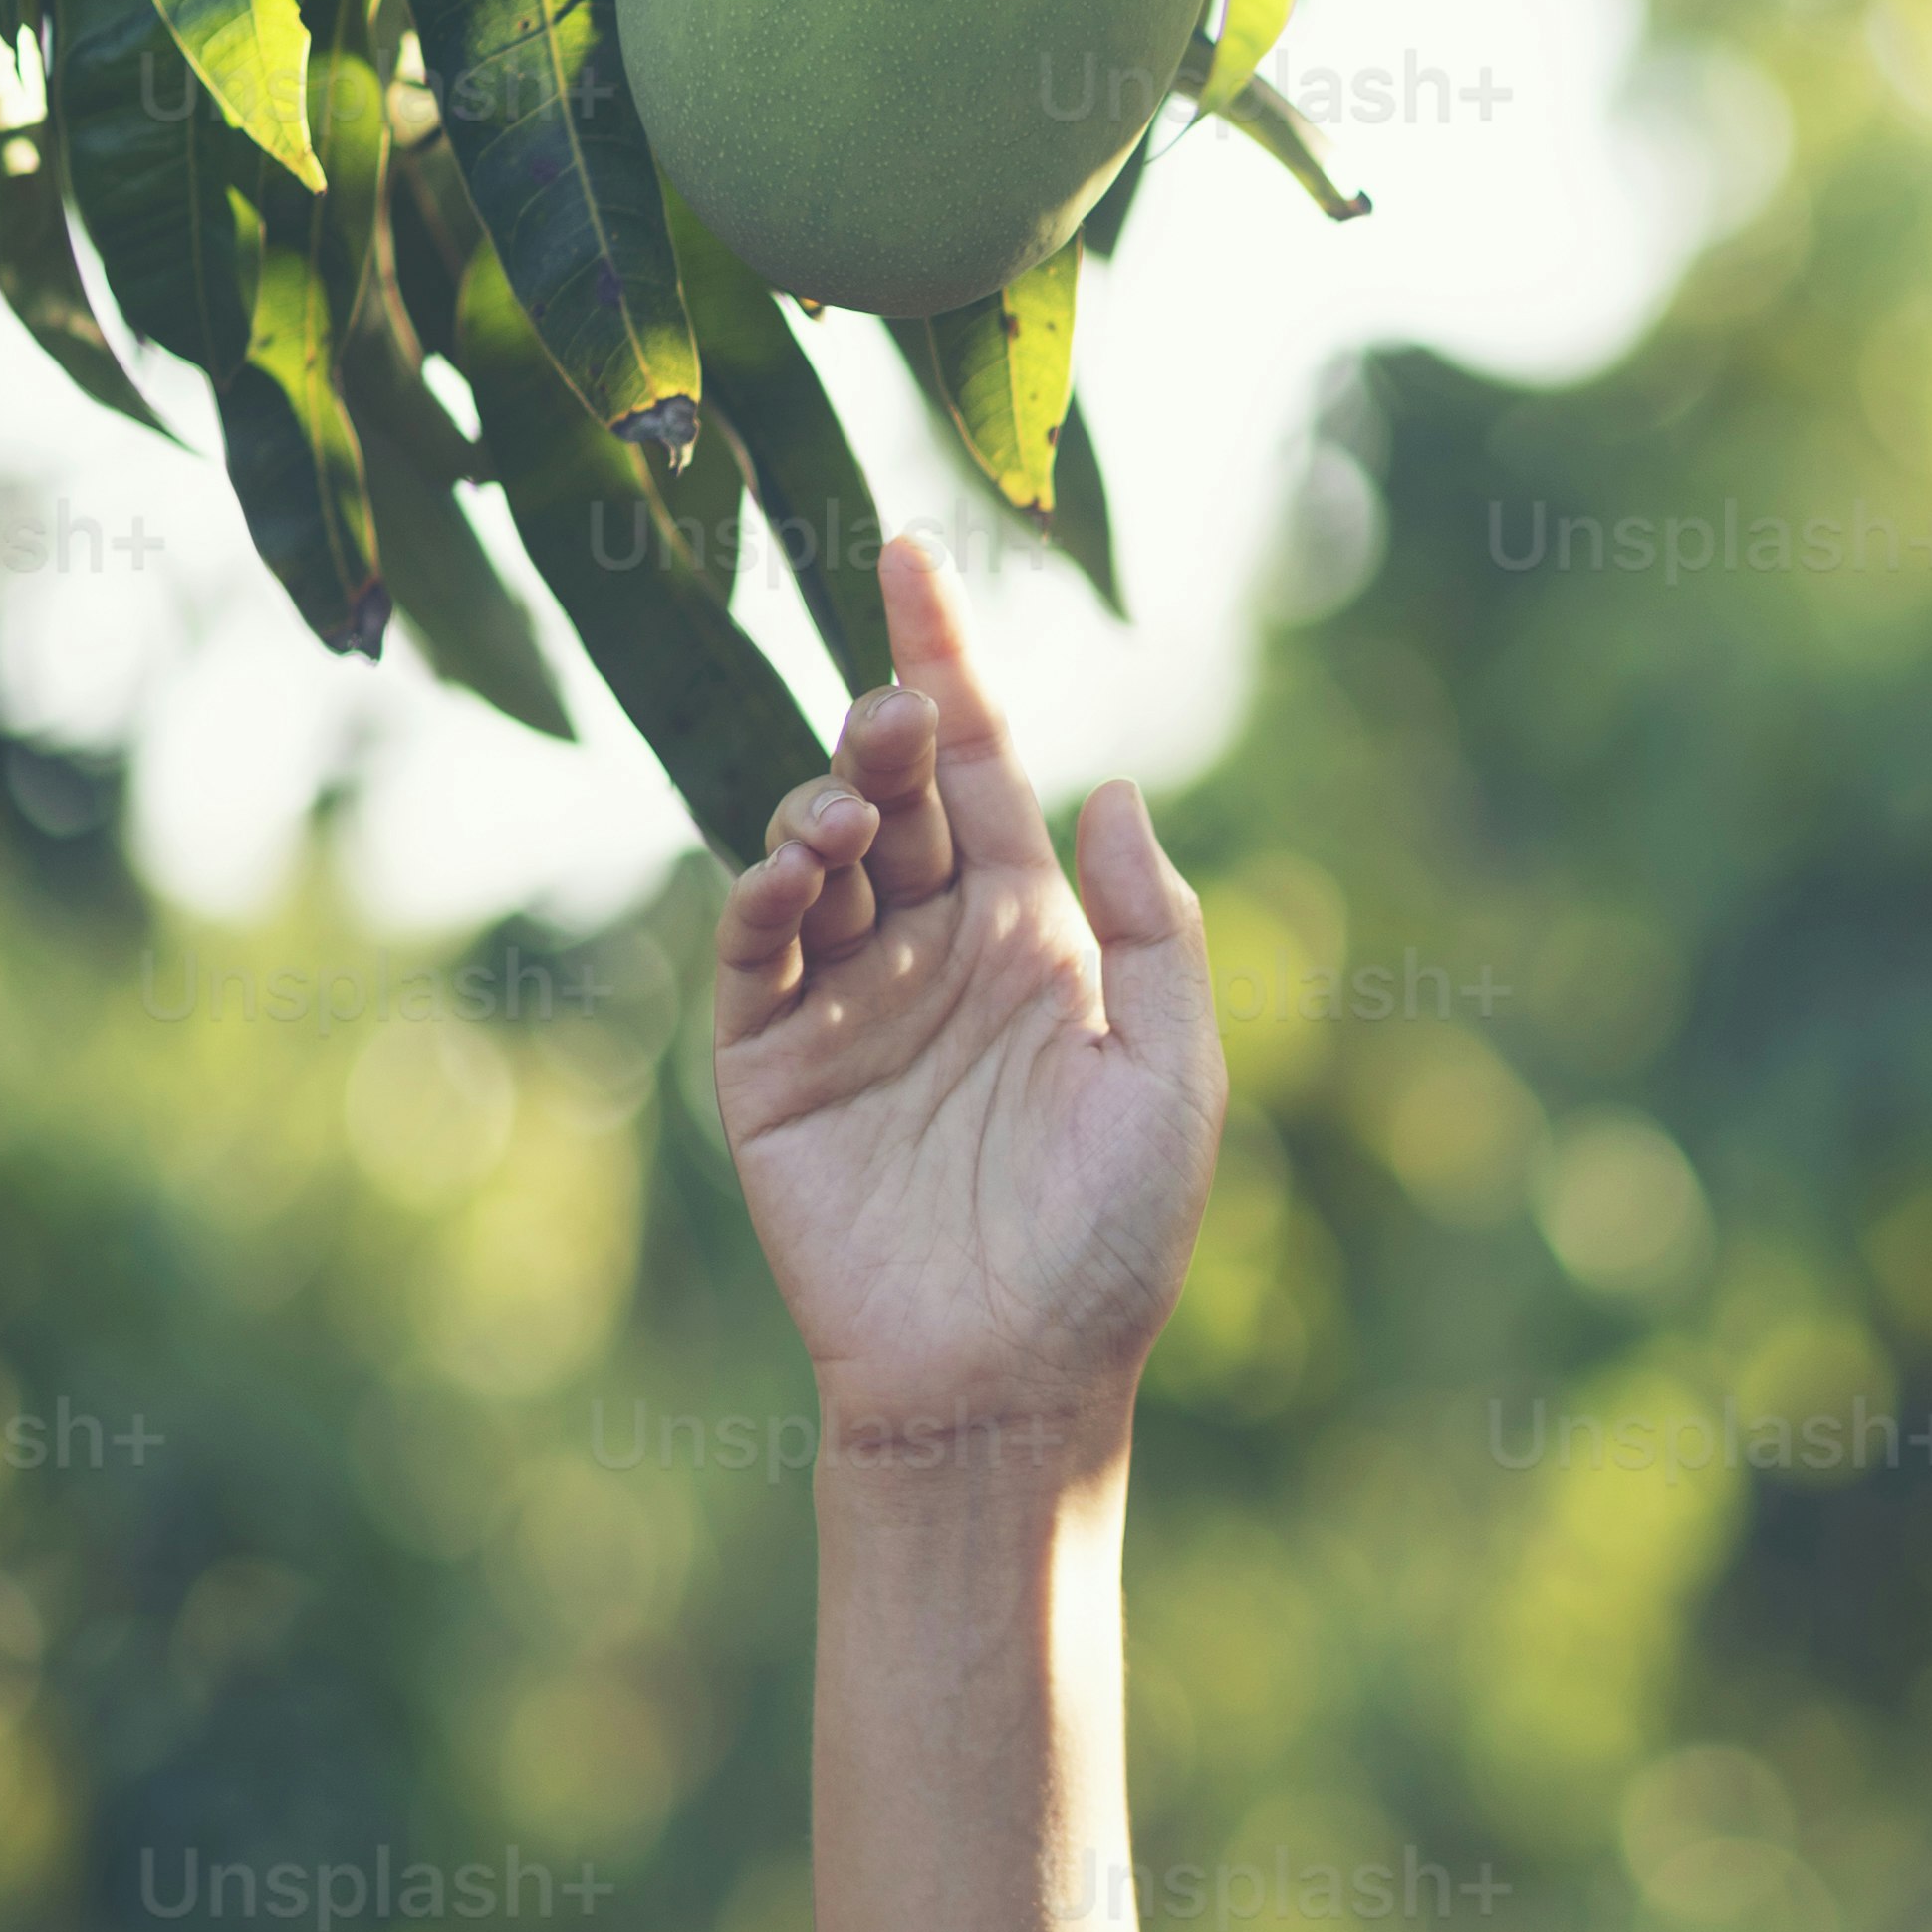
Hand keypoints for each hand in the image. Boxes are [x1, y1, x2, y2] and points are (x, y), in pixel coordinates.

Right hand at [710, 528, 1223, 1451]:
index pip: (983, 768)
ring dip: (828, 804)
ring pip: (816, 850)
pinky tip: (801, 871)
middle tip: (897, 712)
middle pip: (896, 788)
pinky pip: (756, 949)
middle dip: (888, 725)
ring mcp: (846, 1001)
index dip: (946, 660)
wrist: (1009, 1379)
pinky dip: (766, 891)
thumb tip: (1116, 787)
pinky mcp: (771, 1066)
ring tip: (857, 816)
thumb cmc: (1112, 1243)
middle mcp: (933, 950)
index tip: (910, 553)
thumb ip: (1154, 930)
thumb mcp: (1175, 1075)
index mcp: (1032, 937)